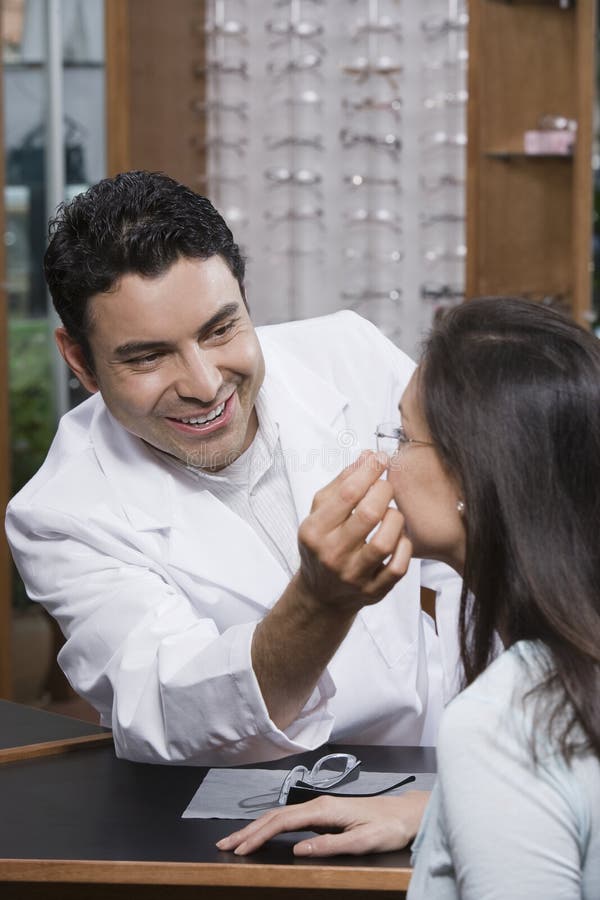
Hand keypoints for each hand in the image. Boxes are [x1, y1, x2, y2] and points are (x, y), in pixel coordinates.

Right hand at [216, 791, 428, 857]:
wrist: (407, 813)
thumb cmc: (389, 826)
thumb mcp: (364, 841)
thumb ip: (330, 846)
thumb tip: (297, 850)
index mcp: (324, 810)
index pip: (282, 823)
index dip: (258, 836)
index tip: (239, 849)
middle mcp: (318, 805)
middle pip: (274, 816)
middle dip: (248, 830)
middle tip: (224, 844)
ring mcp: (320, 808)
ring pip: (279, 816)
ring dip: (255, 828)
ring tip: (236, 840)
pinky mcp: (323, 814)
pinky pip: (289, 820)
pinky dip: (269, 827)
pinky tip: (262, 834)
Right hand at [297, 451, 412, 612]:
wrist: (321, 595)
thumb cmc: (322, 545)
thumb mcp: (319, 513)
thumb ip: (341, 484)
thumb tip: (366, 457)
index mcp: (315, 531)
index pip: (347, 493)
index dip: (369, 471)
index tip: (380, 459)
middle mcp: (332, 554)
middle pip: (369, 514)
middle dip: (384, 491)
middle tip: (386, 487)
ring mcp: (353, 576)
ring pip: (386, 541)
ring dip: (395, 519)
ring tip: (391, 514)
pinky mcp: (373, 592)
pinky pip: (398, 567)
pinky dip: (404, 547)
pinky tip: (398, 538)